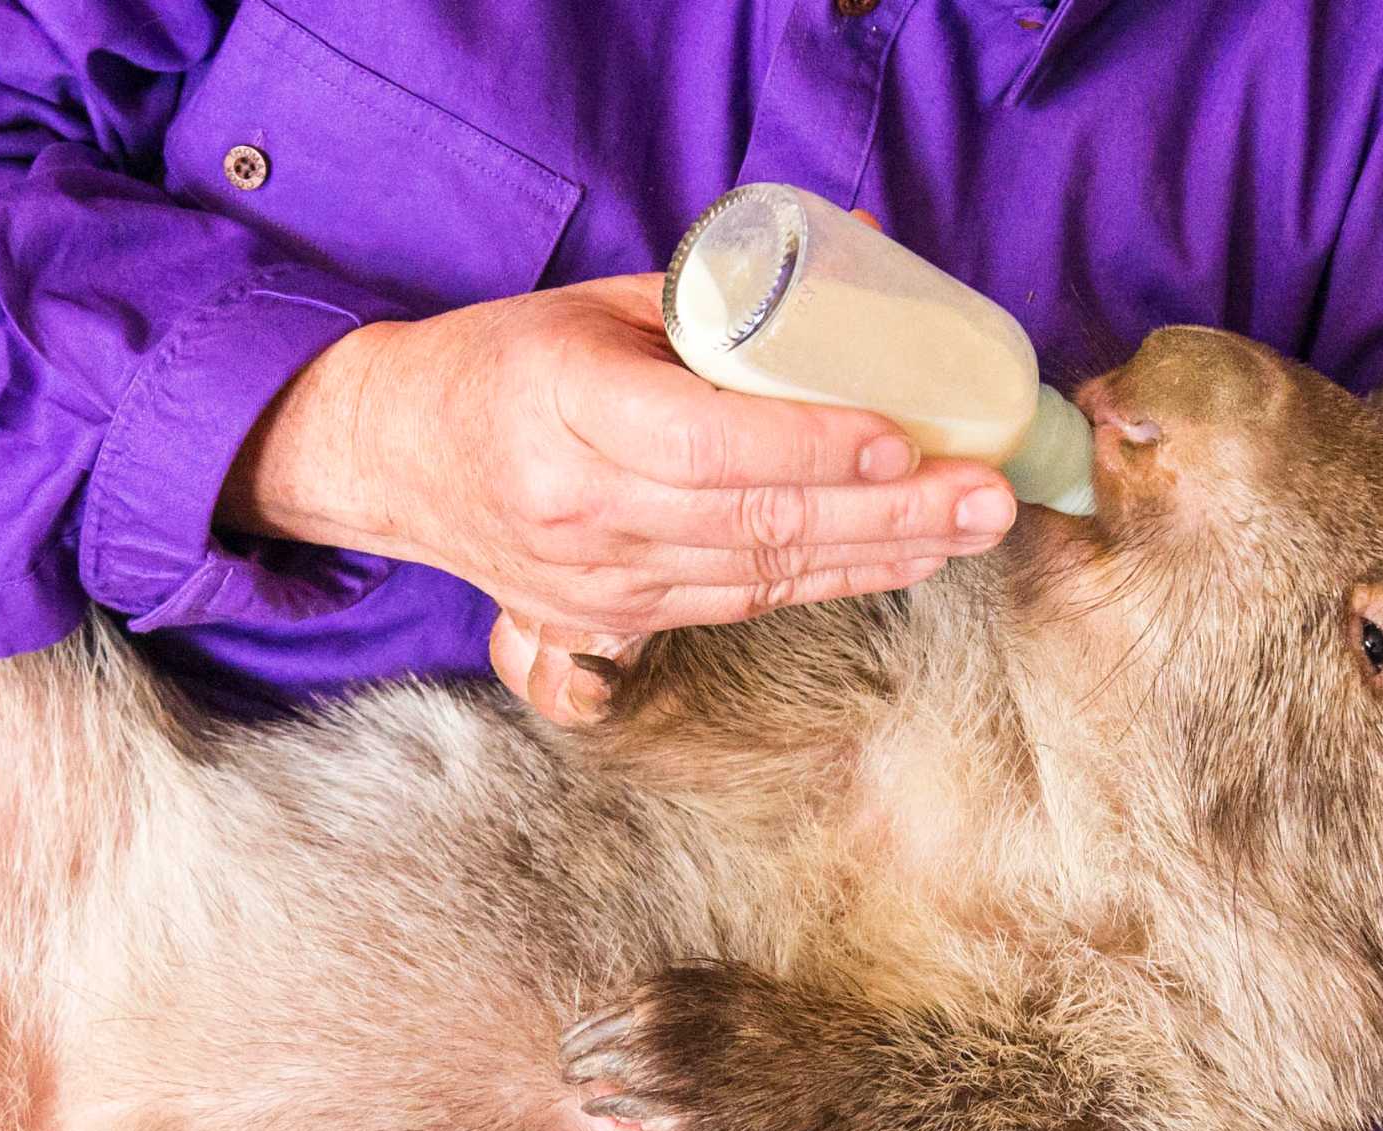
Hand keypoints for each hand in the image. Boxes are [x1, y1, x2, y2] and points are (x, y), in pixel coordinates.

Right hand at [221, 274, 1016, 724]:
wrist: (395, 458)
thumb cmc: (506, 363)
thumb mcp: (596, 305)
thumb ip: (718, 303)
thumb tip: (864, 261)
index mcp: (566, 407)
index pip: (706, 443)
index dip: (812, 448)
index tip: (904, 440)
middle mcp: (578, 505)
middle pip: (755, 520)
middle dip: (888, 514)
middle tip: (987, 495)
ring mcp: (594, 577)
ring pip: (759, 572)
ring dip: (877, 554)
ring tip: (969, 528)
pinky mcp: (608, 618)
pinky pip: (739, 601)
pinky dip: (827, 580)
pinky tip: (897, 560)